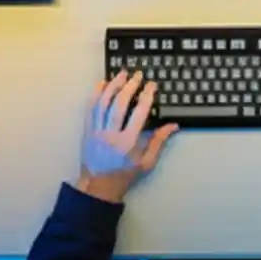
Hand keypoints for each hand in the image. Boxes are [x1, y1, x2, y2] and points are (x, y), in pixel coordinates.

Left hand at [75, 70, 179, 203]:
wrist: (97, 186)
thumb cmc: (125, 175)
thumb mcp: (146, 163)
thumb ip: (158, 142)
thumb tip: (173, 125)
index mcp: (128, 143)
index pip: (138, 114)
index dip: (146, 97)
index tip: (152, 85)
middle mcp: (111, 135)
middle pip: (119, 105)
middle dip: (129, 87)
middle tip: (137, 74)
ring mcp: (96, 131)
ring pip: (103, 103)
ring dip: (112, 86)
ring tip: (121, 73)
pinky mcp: (87, 130)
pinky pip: (90, 108)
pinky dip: (96, 94)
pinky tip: (102, 83)